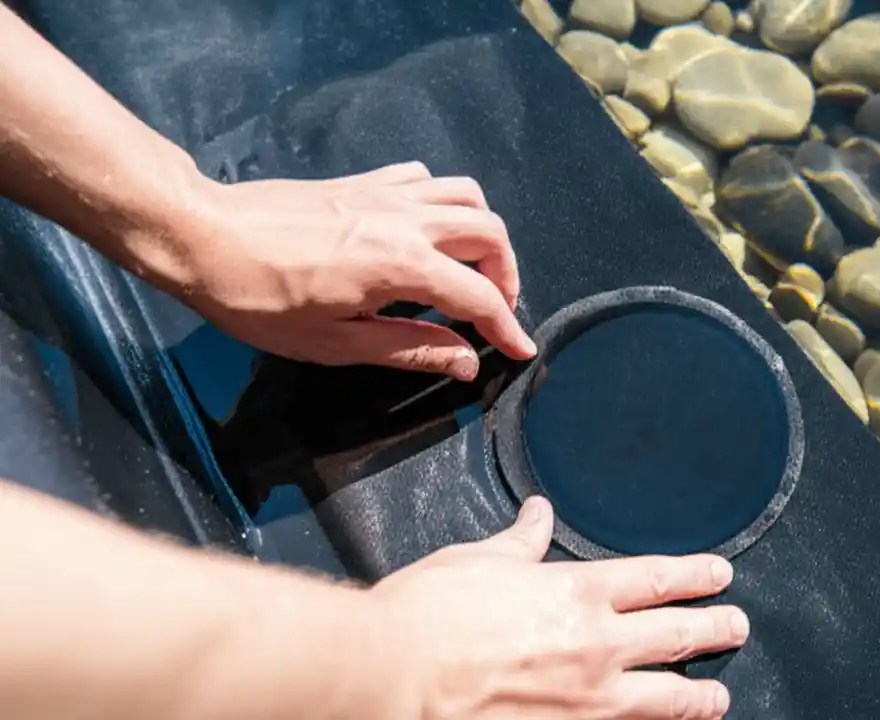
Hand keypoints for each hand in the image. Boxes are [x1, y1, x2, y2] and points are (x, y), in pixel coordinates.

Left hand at [158, 161, 535, 378]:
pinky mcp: (364, 181)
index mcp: (402, 264)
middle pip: (490, 234)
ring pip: (467, 196)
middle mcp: (406, 220)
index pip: (479, 296)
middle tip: (492, 312)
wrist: (204, 235)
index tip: (520, 350)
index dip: (506, 327)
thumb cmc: (260, 300)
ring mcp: (386, 193)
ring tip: (469, 271)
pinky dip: (445, 205)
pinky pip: (426, 180)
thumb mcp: (336, 343)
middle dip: (505, 276)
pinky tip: (427, 234)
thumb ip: (410, 349)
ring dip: (483, 234)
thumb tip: (465, 361)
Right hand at [372, 497, 748, 719]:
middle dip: (715, 629)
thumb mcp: (478, 561)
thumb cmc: (427, 614)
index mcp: (576, 592)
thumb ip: (520, 542)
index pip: (655, 579)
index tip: (719, 575)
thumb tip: (539, 514)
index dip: (695, 576)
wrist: (391, 675)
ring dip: (698, 697)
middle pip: (677, 635)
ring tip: (718, 698)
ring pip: (666, 699)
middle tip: (737, 626)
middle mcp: (596, 646)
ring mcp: (587, 702)